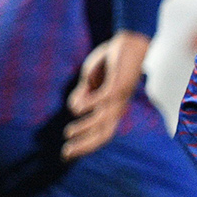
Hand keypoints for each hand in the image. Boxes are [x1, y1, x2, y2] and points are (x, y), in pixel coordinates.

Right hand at [62, 30, 150, 160]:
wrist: (129, 41)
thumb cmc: (112, 61)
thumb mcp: (91, 79)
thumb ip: (83, 94)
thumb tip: (74, 110)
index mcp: (112, 107)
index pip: (100, 132)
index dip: (84, 144)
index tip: (66, 155)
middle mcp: (118, 105)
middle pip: (104, 133)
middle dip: (85, 145)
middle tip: (67, 154)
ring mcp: (120, 96)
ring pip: (104, 119)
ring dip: (86, 128)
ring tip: (69, 133)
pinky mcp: (119, 83)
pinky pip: (105, 98)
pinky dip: (91, 105)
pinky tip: (77, 109)